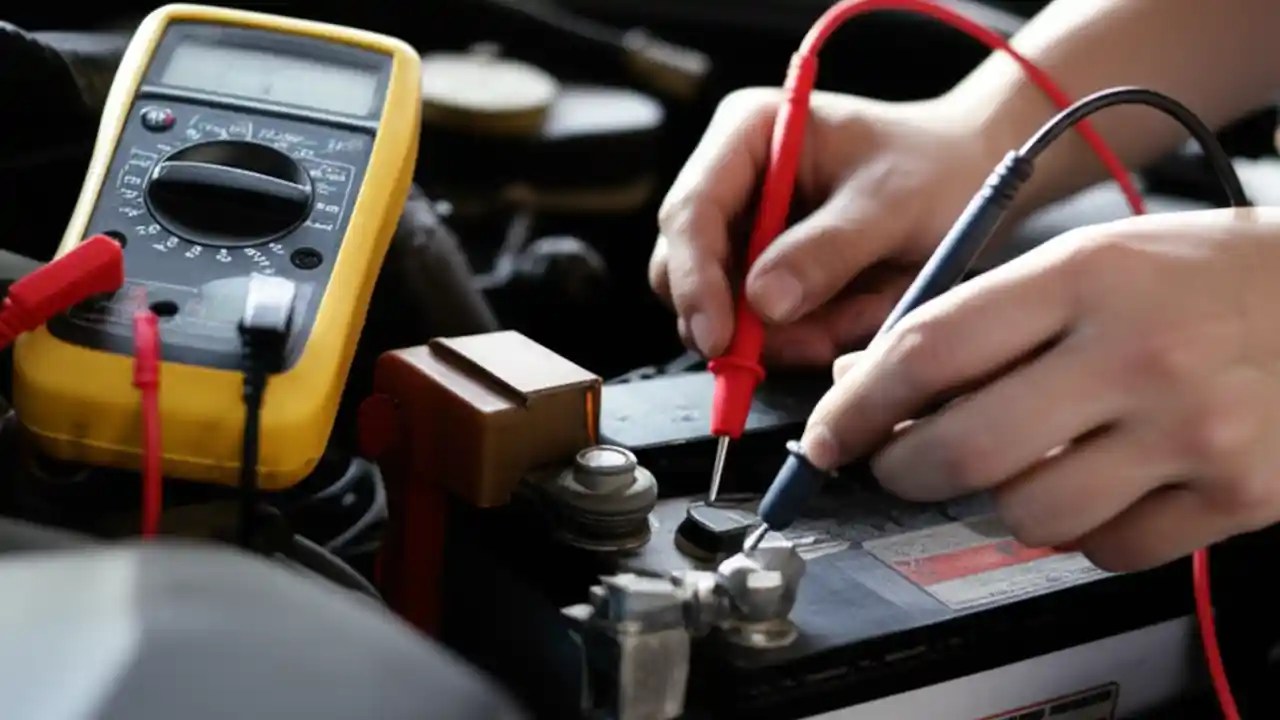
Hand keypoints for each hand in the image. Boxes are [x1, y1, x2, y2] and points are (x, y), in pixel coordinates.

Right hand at [649, 88, 1005, 365]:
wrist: (970, 181)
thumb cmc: (935, 169)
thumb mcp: (892, 204)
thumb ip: (829, 251)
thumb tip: (762, 303)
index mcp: (747, 134)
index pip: (690, 212)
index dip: (694, 280)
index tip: (718, 338)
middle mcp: (730, 182)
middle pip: (682, 267)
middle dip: (734, 321)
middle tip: (798, 346)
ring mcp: (741, 233)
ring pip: (718, 310)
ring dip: (781, 335)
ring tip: (856, 314)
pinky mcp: (760, 276)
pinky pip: (758, 330)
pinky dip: (803, 338)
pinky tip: (853, 315)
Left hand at [803, 209, 1279, 571]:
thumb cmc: (1206, 276)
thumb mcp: (1091, 261)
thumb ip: (980, 318)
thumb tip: (867, 379)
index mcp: (1089, 276)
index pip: (930, 349)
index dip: (856, 406)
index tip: (828, 435)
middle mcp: (1137, 353)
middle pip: (963, 450)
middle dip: (903, 470)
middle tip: (898, 465)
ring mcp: (1191, 432)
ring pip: (1027, 516)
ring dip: (1001, 502)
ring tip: (1027, 464)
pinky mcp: (1235, 496)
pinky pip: (1106, 549)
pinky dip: (1082, 532)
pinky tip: (1102, 485)